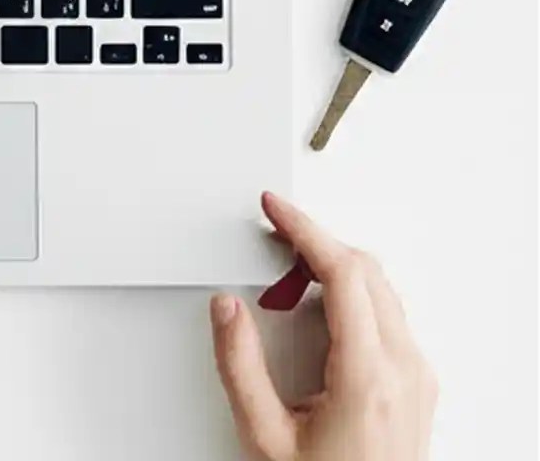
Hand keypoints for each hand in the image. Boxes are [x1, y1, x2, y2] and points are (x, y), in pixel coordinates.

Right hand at [209, 193, 436, 460]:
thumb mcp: (264, 435)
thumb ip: (239, 366)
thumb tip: (227, 309)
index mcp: (369, 375)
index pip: (344, 273)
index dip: (305, 230)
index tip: (276, 208)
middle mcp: (405, 369)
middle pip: (368, 273)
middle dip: (316, 245)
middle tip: (273, 238)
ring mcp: (417, 377)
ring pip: (382, 292)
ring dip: (335, 272)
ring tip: (285, 282)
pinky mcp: (417, 385)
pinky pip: (389, 318)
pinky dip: (352, 299)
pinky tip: (316, 313)